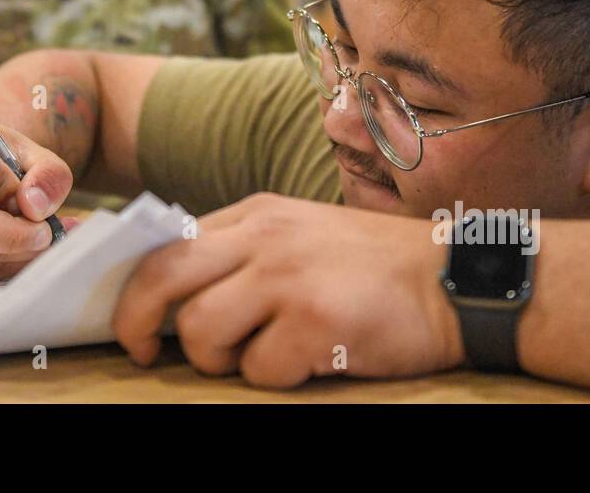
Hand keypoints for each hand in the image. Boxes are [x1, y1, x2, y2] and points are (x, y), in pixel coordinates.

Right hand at [0, 116, 79, 279]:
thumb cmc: (7, 159)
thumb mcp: (36, 154)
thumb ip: (47, 174)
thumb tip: (34, 208)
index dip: (9, 189)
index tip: (33, 200)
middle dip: (12, 235)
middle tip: (46, 235)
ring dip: (11, 255)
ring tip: (43, 242)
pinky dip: (2, 266)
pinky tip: (25, 252)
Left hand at [113, 193, 463, 388]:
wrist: (455, 277)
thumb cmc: (374, 266)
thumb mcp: (301, 233)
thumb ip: (243, 250)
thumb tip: (177, 294)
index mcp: (256, 213)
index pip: (166, 245)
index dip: (135, 289)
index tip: (133, 323)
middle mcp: (265, 235)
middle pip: (162, 279)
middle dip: (138, 323)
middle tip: (144, 352)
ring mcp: (288, 275)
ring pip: (200, 331)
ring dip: (218, 359)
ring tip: (256, 356)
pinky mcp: (316, 319)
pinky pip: (258, 369)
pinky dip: (276, 377)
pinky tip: (312, 360)